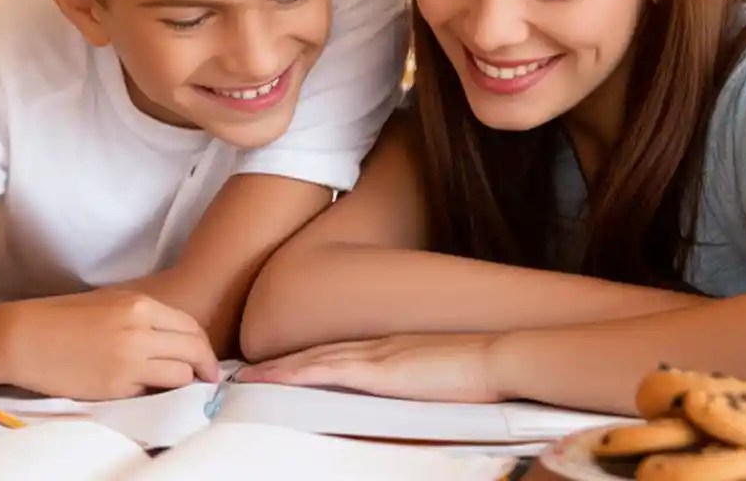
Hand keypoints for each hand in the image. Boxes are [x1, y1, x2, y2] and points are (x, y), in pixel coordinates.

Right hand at [5, 289, 219, 400]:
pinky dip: (155, 392)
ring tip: (178, 385)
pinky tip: (148, 390)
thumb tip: (174, 335)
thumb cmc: (63, 317)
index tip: (206, 359)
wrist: (24, 338)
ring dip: (184, 381)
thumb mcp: (110, 301)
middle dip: (205, 366)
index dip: (204, 346)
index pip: (191, 327)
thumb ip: (144, 315)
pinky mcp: (116, 387)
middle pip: (194, 350)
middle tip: (207, 376)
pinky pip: (151, 392)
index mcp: (140, 305)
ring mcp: (129, 361)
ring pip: (180, 375)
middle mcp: (140, 331)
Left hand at [235, 334, 507, 402]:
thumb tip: (412, 398)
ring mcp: (374, 356)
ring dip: (277, 369)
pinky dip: (294, 372)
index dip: (304, 361)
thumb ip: (420, 385)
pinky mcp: (378, 369)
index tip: (278, 370)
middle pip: (316, 355)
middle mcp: (375, 347)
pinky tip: (272, 379)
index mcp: (390, 350)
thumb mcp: (442, 379)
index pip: (336, 355)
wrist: (499, 357)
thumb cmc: (480, 373)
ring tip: (246, 378)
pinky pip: (324, 369)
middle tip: (246, 374)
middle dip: (280, 364)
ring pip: (311, 360)